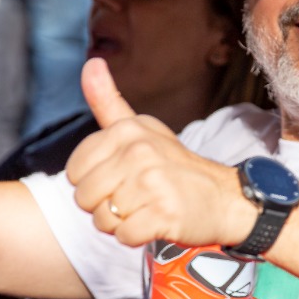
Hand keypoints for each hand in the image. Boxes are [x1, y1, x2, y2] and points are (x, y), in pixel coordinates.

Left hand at [66, 58, 255, 248]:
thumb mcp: (141, 130)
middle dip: (104, 206)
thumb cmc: (174, 167)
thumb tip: (90, 61)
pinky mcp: (164, 212)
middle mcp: (138, 152)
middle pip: (84, 197)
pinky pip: (124, 236)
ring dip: (120, 224)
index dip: (92, 183)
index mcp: (127, 130)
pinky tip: (154, 223)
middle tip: (134, 198)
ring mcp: (152, 182)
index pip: (74, 171)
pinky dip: (135, 237)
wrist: (224, 198)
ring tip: (145, 209)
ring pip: (103, 219)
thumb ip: (108, 101)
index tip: (119, 179)